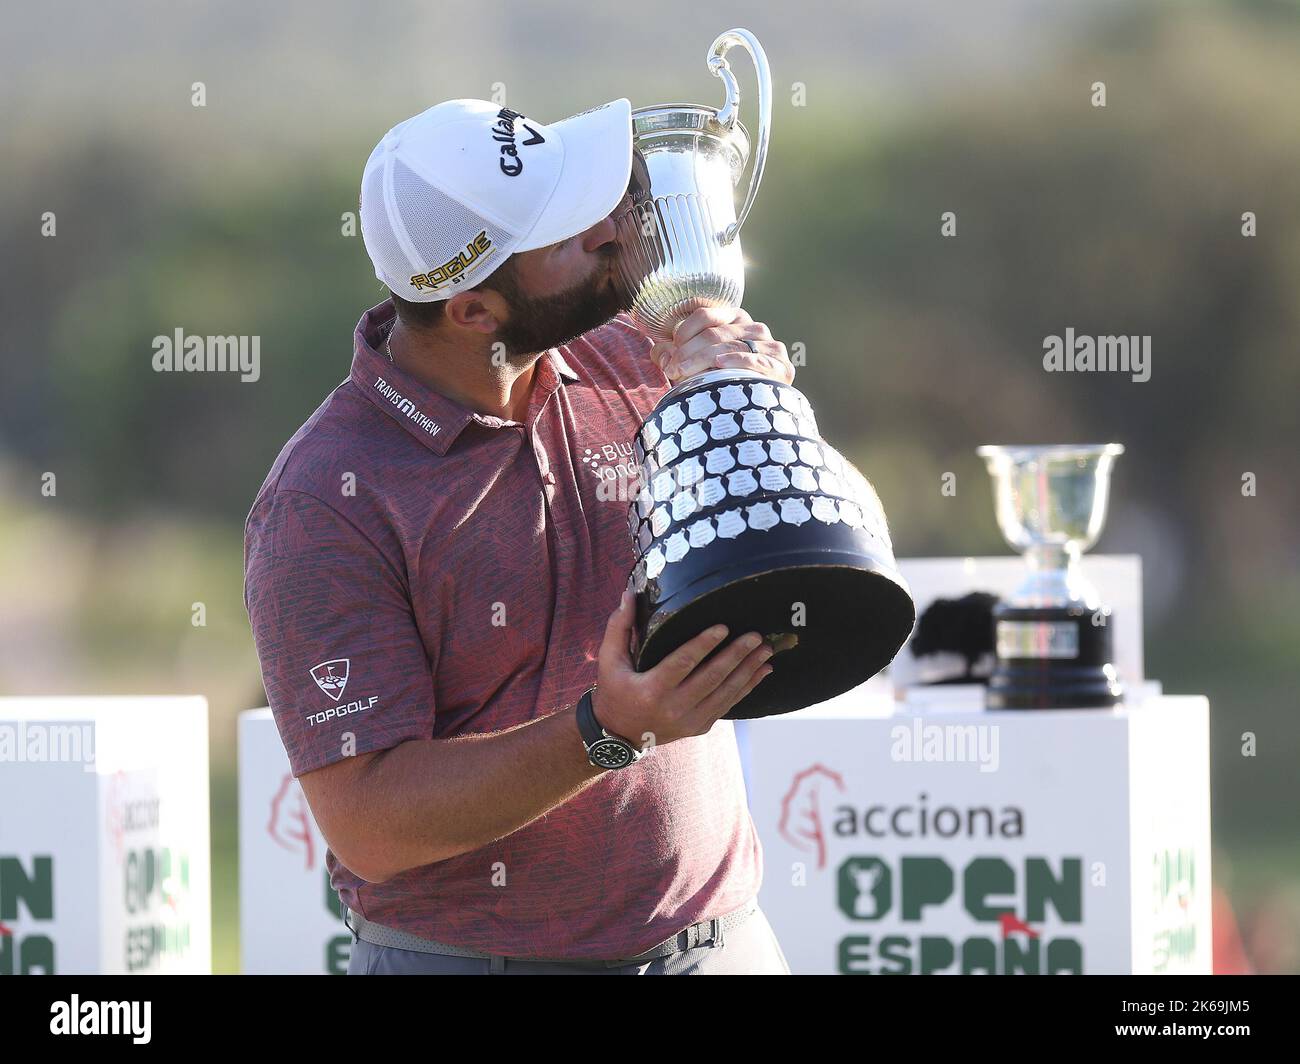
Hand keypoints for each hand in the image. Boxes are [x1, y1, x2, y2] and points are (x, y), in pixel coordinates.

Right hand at [591, 590, 773, 748]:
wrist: (619, 735)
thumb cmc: (614, 690)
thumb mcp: (609, 660)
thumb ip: (618, 627)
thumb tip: (628, 594)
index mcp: (651, 690)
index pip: (682, 663)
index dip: (703, 645)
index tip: (722, 628)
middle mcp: (673, 708)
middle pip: (711, 678)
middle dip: (736, 656)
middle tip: (755, 637)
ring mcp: (689, 721)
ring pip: (725, 693)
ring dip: (748, 671)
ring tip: (765, 651)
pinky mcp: (700, 727)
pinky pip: (728, 705)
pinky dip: (747, 688)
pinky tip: (762, 672)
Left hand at [649, 306, 794, 385]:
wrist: (754, 410)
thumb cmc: (720, 382)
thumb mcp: (694, 364)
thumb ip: (673, 355)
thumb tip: (661, 355)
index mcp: (735, 319)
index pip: (705, 316)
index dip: (683, 333)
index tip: (671, 354)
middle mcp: (754, 327)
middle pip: (714, 333)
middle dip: (689, 352)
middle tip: (673, 370)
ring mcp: (770, 345)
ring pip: (729, 346)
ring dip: (703, 360)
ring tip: (684, 374)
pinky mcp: (780, 365)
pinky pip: (754, 359)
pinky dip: (736, 361)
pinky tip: (720, 365)